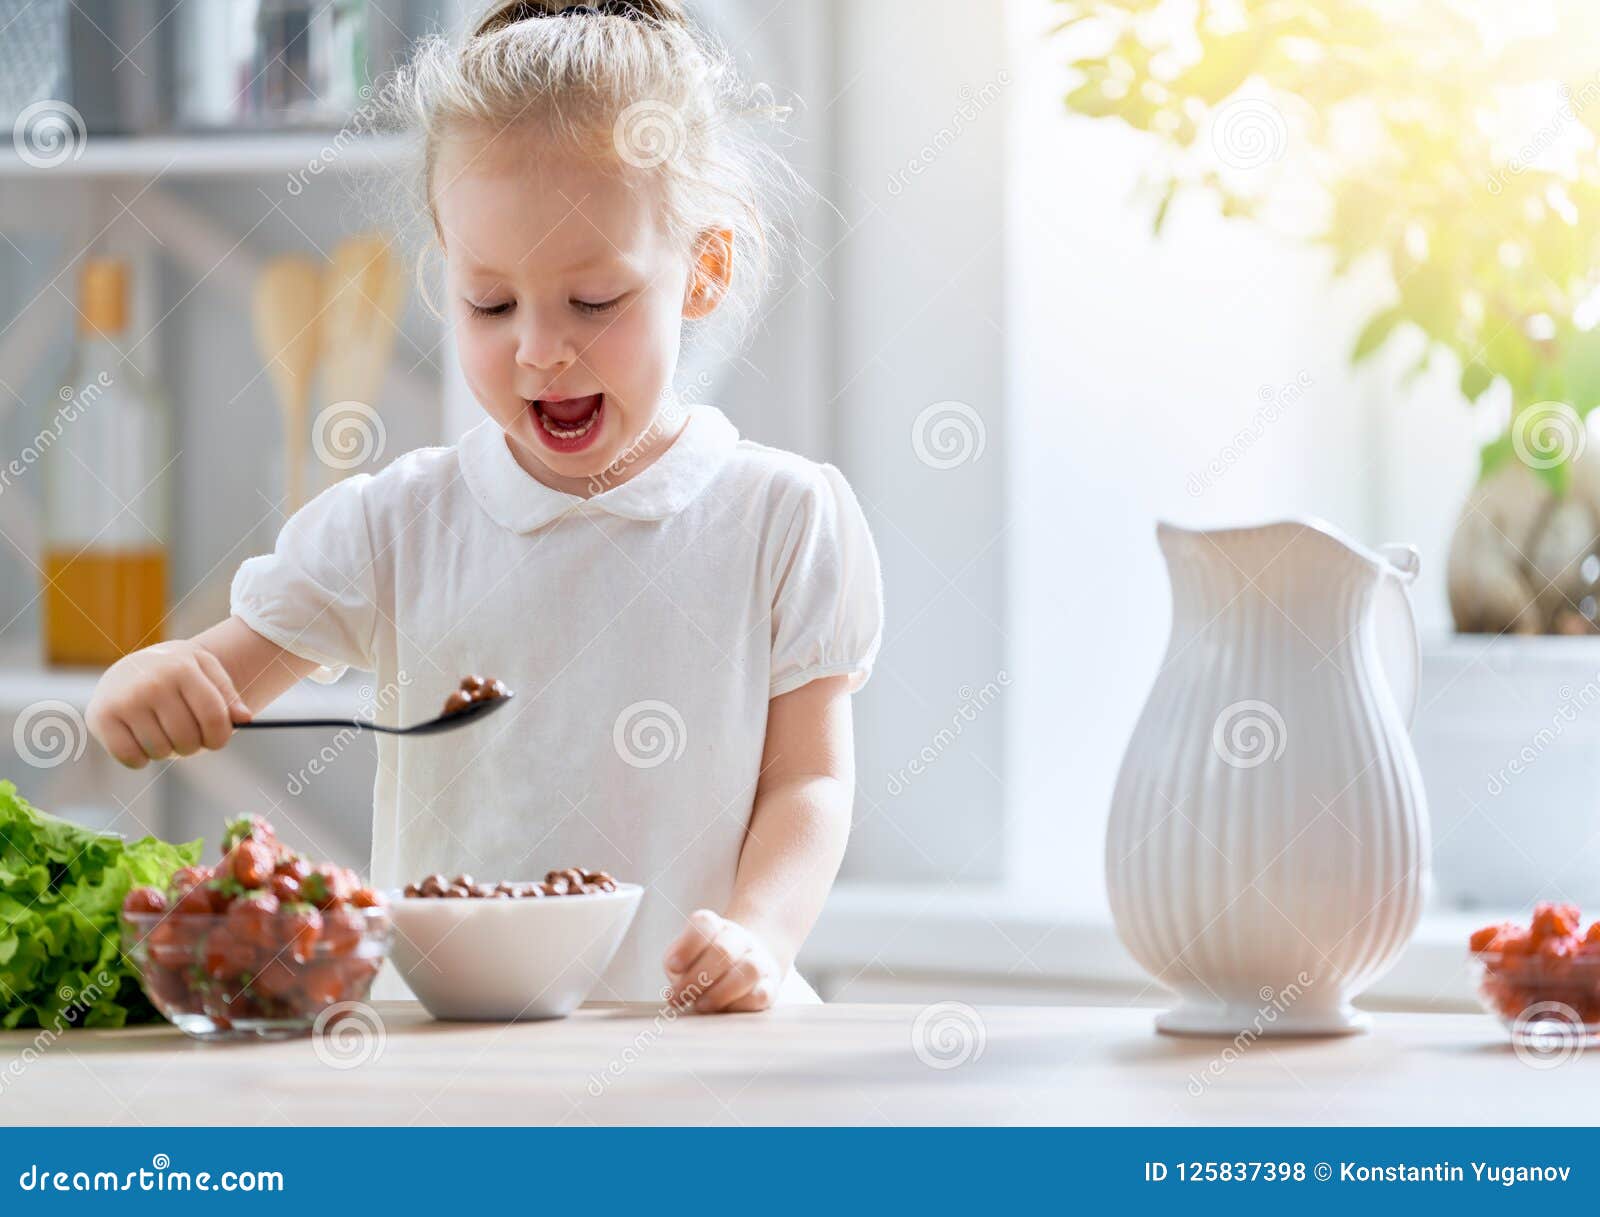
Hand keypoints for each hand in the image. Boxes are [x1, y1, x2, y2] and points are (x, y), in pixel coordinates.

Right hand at [87, 640, 251, 767]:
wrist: (134, 666)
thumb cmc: (179, 673)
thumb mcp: (207, 672)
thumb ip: (228, 696)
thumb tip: (245, 719)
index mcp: (182, 668)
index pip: (213, 716)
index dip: (220, 737)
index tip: (216, 740)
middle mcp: (151, 682)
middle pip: (187, 738)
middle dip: (193, 746)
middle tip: (188, 738)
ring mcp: (124, 700)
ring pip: (160, 751)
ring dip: (167, 751)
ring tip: (164, 734)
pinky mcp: (100, 717)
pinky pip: (130, 757)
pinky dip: (141, 759)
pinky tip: (143, 741)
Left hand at [662, 909, 783, 1012]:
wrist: (742, 966)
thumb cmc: (702, 966)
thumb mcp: (683, 960)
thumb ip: (676, 969)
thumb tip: (673, 994)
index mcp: (716, 926)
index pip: (705, 923)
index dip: (688, 945)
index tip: (673, 967)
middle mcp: (740, 939)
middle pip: (724, 949)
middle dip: (698, 977)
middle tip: (681, 996)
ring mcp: (759, 960)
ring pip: (750, 969)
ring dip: (721, 992)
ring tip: (701, 1005)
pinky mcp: (770, 986)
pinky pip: (762, 994)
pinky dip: (739, 1005)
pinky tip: (723, 1011)